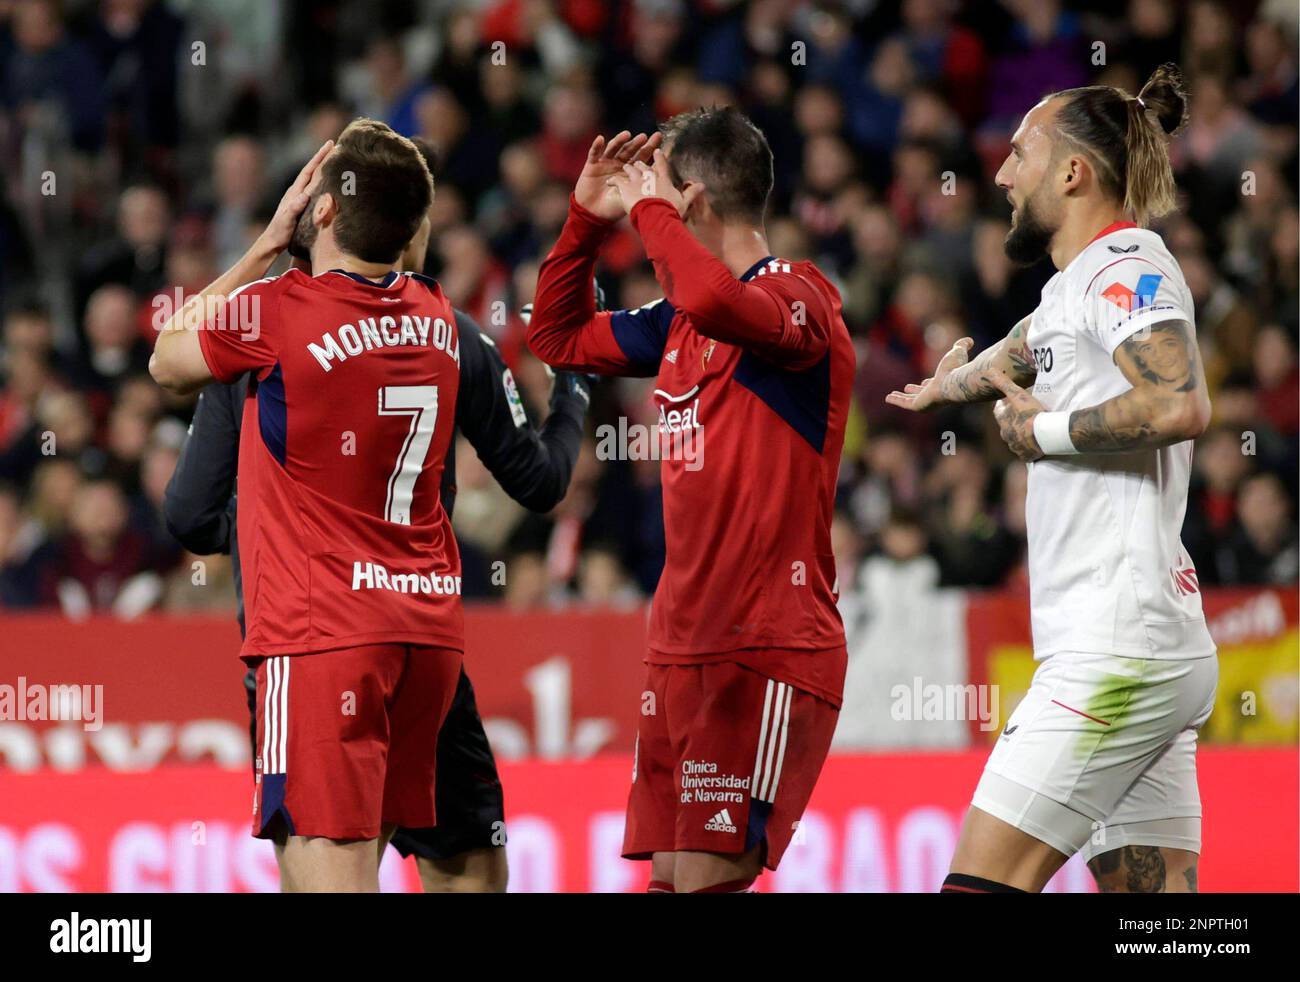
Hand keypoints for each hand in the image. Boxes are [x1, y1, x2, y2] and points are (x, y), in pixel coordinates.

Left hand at [257, 140, 333, 254]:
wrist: (273, 242)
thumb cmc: (280, 232)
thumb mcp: (287, 220)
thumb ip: (294, 208)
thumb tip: (304, 195)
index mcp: (294, 192)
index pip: (309, 171)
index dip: (319, 157)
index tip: (329, 145)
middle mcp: (297, 192)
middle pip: (311, 170)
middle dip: (322, 158)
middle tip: (334, 146)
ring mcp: (299, 198)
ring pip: (313, 179)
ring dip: (322, 168)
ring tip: (334, 160)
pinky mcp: (302, 206)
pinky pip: (314, 189)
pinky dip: (322, 182)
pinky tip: (328, 183)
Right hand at [575, 131, 662, 220]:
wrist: (594, 214)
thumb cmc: (614, 208)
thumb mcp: (631, 198)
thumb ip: (642, 189)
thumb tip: (662, 185)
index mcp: (630, 171)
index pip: (642, 157)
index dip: (650, 148)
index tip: (659, 139)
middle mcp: (619, 164)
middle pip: (630, 150)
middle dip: (637, 143)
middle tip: (645, 137)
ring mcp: (606, 163)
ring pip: (614, 148)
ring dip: (620, 141)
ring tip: (627, 135)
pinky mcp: (592, 164)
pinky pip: (594, 153)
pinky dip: (597, 146)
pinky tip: (601, 139)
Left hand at [605, 148, 703, 218]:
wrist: (656, 216)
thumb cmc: (671, 211)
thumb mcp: (684, 202)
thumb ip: (692, 192)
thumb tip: (703, 185)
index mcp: (663, 179)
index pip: (661, 164)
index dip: (659, 157)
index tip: (657, 150)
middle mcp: (649, 176)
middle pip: (644, 166)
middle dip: (641, 164)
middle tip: (638, 162)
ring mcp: (637, 180)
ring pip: (630, 169)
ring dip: (627, 169)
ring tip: (624, 169)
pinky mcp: (625, 187)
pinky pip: (617, 180)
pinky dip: (613, 181)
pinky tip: (609, 182)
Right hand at [885, 337, 973, 411]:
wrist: (956, 382)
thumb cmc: (958, 368)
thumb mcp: (957, 353)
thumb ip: (961, 346)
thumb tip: (969, 340)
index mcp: (943, 385)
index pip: (934, 385)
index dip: (928, 383)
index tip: (923, 382)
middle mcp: (935, 395)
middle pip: (922, 394)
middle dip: (915, 391)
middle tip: (907, 388)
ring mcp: (927, 401)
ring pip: (911, 400)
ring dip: (901, 398)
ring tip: (890, 396)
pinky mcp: (919, 406)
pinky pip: (905, 404)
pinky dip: (896, 401)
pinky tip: (887, 398)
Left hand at [988, 370, 1045, 461]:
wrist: (1045, 434)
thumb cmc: (1031, 413)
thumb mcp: (1017, 394)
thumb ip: (1003, 383)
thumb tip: (988, 371)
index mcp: (1003, 422)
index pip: (999, 412)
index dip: (1003, 406)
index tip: (1007, 401)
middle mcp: (1007, 436)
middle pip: (1007, 427)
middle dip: (1012, 421)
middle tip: (1022, 415)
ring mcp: (1016, 447)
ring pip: (1016, 440)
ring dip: (1021, 435)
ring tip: (1031, 429)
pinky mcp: (1027, 456)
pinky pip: (1026, 452)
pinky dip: (1029, 448)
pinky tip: (1036, 444)